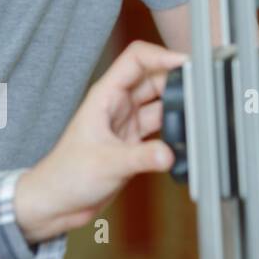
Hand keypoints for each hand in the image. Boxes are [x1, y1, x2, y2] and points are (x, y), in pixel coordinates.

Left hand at [15, 40, 185, 242]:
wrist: (56, 203)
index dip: (162, 55)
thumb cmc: (65, 175)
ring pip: (162, 106)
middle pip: (156, 80)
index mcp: (105, 96)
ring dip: (179, 110)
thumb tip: (169, 154)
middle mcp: (118, 105)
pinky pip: (161, 131)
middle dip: (178, 83)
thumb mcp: (106, 163)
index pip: (136, 59)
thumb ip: (140, 158)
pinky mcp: (134, 145)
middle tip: (202, 95)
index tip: (187, 65)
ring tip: (198, 119)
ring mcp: (127, 124)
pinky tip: (185, 142)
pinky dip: (174, 134)